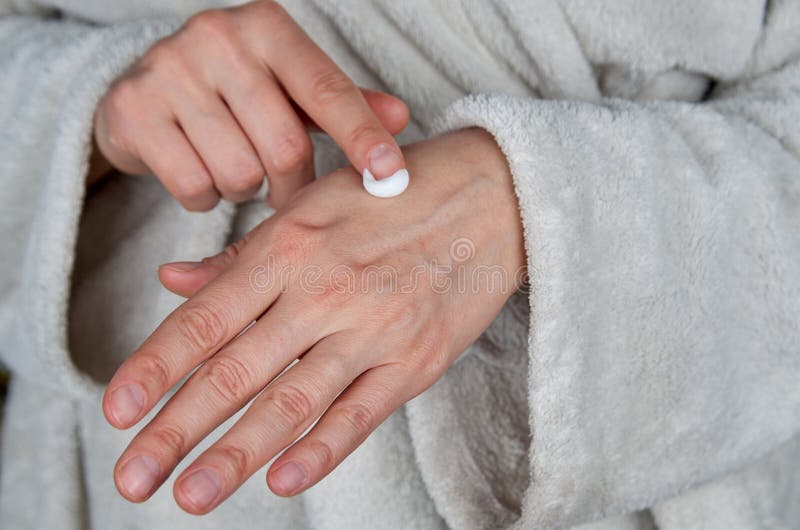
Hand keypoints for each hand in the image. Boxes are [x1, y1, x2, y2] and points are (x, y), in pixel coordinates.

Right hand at [92, 0, 408, 208]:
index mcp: (266, 27)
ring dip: (246, 190)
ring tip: (235, 169)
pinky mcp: (133, 110)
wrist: (140, 88)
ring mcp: (169, 70)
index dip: (362, 137)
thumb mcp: (289, 86)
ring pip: (239, 174)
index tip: (390, 175)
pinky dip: (205, 197)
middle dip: (293, 186)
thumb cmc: (234, 91)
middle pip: (285, 147)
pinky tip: (200, 172)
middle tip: (285, 190)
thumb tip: (400, 117)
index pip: (327, 90)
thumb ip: (341, 102)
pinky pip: (193, 186)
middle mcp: (217, 37)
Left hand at [102, 128, 525, 513]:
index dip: (155, 366)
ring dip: (237, 454)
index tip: (116, 409)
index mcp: (288, 247)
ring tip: (190, 496)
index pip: (206, 318)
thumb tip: (172, 284)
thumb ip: (241, 257)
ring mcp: (372, 328)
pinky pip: (362, 411)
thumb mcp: (310, 205)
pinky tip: (283, 481)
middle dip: (177, 429)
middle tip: (132, 477)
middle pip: (236, 370)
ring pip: (292, 400)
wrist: (492, 195)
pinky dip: (322, 449)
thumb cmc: (393, 195)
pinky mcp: (417, 358)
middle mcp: (323, 289)